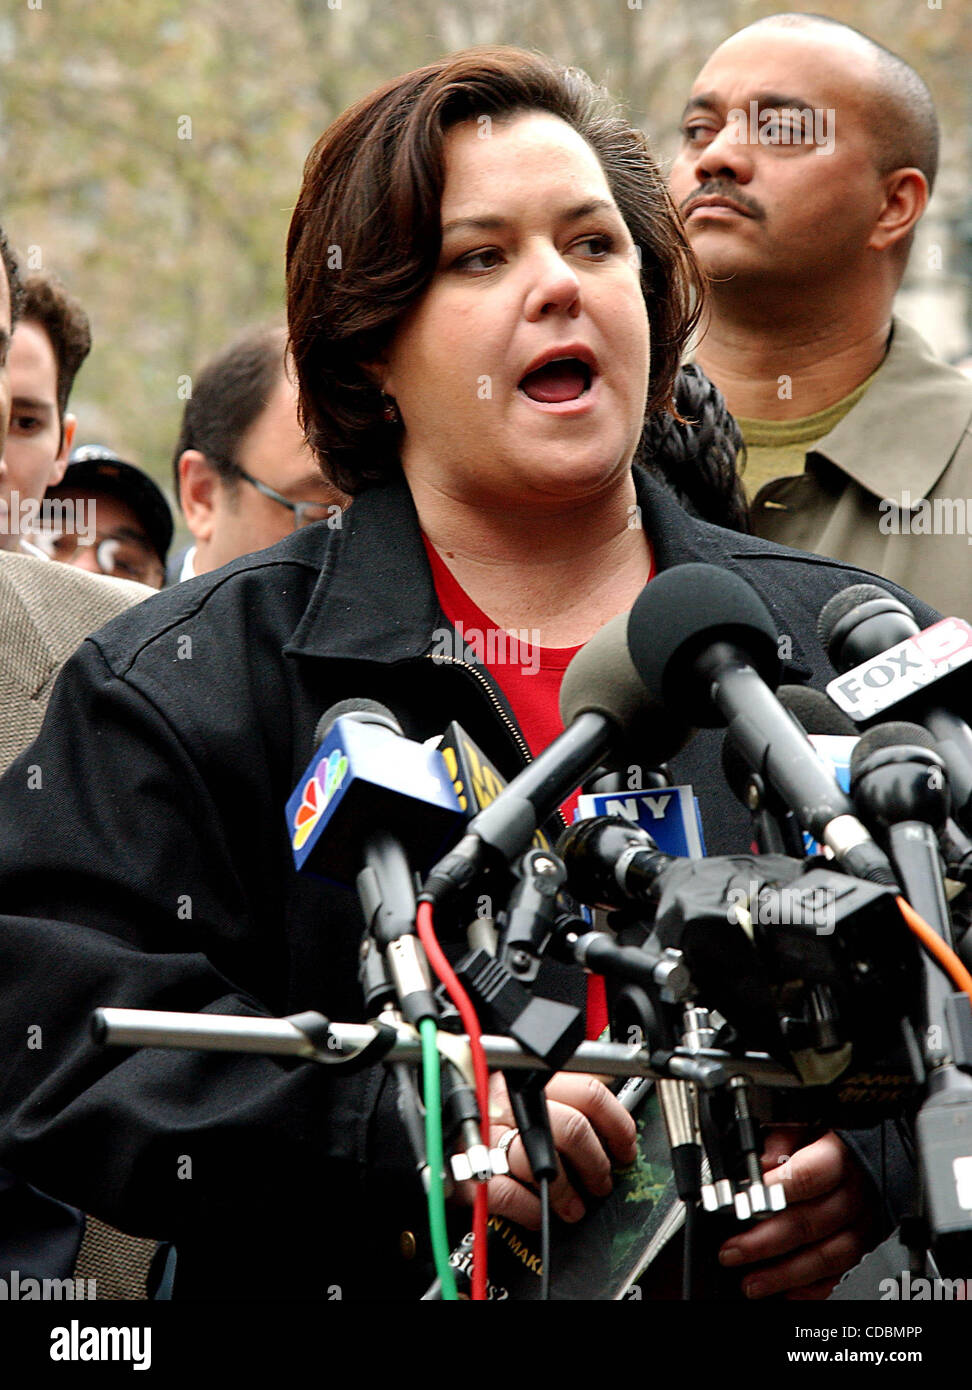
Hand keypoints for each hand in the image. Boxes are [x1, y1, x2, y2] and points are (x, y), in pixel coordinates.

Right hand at [469, 1072, 637, 1229]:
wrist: (435, 1135)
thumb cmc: (482, 1115)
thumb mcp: (521, 1093)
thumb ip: (561, 1098)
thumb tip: (610, 1121)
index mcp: (526, 1080)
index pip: (588, 1091)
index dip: (616, 1124)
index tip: (624, 1146)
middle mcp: (507, 1102)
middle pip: (573, 1128)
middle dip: (596, 1163)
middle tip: (601, 1180)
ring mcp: (487, 1135)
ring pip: (546, 1162)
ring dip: (569, 1192)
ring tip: (574, 1206)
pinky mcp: (470, 1171)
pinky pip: (511, 1195)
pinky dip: (532, 1210)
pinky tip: (539, 1212)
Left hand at [718, 1128, 881, 1299]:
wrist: (869, 1152)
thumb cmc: (833, 1136)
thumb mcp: (809, 1120)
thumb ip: (783, 1134)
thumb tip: (761, 1158)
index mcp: (842, 1153)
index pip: (811, 1174)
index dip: (777, 1190)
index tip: (745, 1201)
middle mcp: (858, 1190)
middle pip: (813, 1221)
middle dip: (766, 1240)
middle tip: (733, 1251)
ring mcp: (866, 1221)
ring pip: (829, 1255)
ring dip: (786, 1274)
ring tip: (751, 1282)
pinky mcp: (869, 1243)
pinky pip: (845, 1274)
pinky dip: (815, 1288)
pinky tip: (788, 1292)